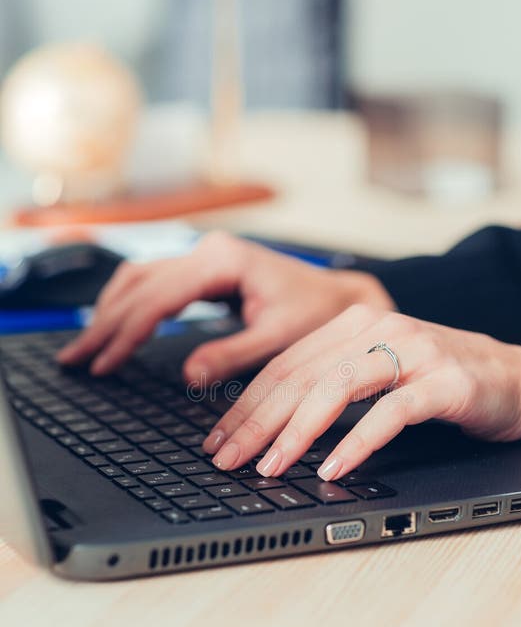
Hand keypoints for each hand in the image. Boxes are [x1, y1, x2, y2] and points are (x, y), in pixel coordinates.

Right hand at [56, 231, 393, 378]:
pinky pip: (154, 281)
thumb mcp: (278, 340)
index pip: (157, 299)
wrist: (339, 297)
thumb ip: (232, 355)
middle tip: (75, 360)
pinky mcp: (205, 268)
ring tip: (85, 346)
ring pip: (139, 278)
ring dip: (109, 311)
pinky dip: (129, 304)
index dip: (125, 334)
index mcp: (222, 261)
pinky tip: (115, 325)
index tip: (104, 364)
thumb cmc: (316, 315)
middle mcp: (207, 251)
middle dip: (104, 324)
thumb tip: (188, 375)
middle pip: (138, 285)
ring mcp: (204, 256)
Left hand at [204, 305, 520, 479]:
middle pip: (300, 376)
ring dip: (297, 432)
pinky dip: (358, 441)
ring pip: (337, 387)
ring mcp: (413, 351)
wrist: (516, 377)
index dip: (244, 405)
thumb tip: (268, 427)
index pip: (283, 365)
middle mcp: (377, 328)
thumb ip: (330, 385)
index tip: (216, 441)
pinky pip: (390, 411)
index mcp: (351, 324)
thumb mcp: (376, 374)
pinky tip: (334, 468)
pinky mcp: (444, 381)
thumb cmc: (439, 381)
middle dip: (255, 422)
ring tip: (270, 467)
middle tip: (225, 460)